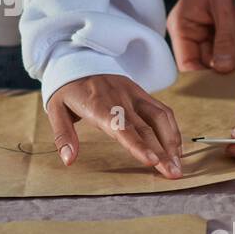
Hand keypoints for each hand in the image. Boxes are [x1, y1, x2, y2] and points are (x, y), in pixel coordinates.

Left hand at [45, 74, 182, 179]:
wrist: (78, 60)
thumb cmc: (68, 90)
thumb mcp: (56, 110)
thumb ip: (63, 135)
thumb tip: (69, 160)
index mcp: (98, 105)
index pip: (121, 126)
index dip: (138, 144)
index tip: (152, 161)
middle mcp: (120, 99)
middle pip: (146, 127)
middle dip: (162, 152)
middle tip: (173, 173)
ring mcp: (134, 94)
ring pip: (160, 116)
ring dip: (172, 141)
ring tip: (177, 165)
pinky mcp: (142, 93)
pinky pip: (162, 110)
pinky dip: (172, 129)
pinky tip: (175, 148)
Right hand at [167, 0, 234, 84]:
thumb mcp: (223, 6)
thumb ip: (225, 39)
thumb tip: (224, 70)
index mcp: (182, 28)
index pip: (188, 63)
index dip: (203, 79)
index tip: (222, 90)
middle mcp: (194, 33)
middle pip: (210, 63)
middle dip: (230, 73)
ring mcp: (211, 31)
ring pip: (228, 57)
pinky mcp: (228, 28)